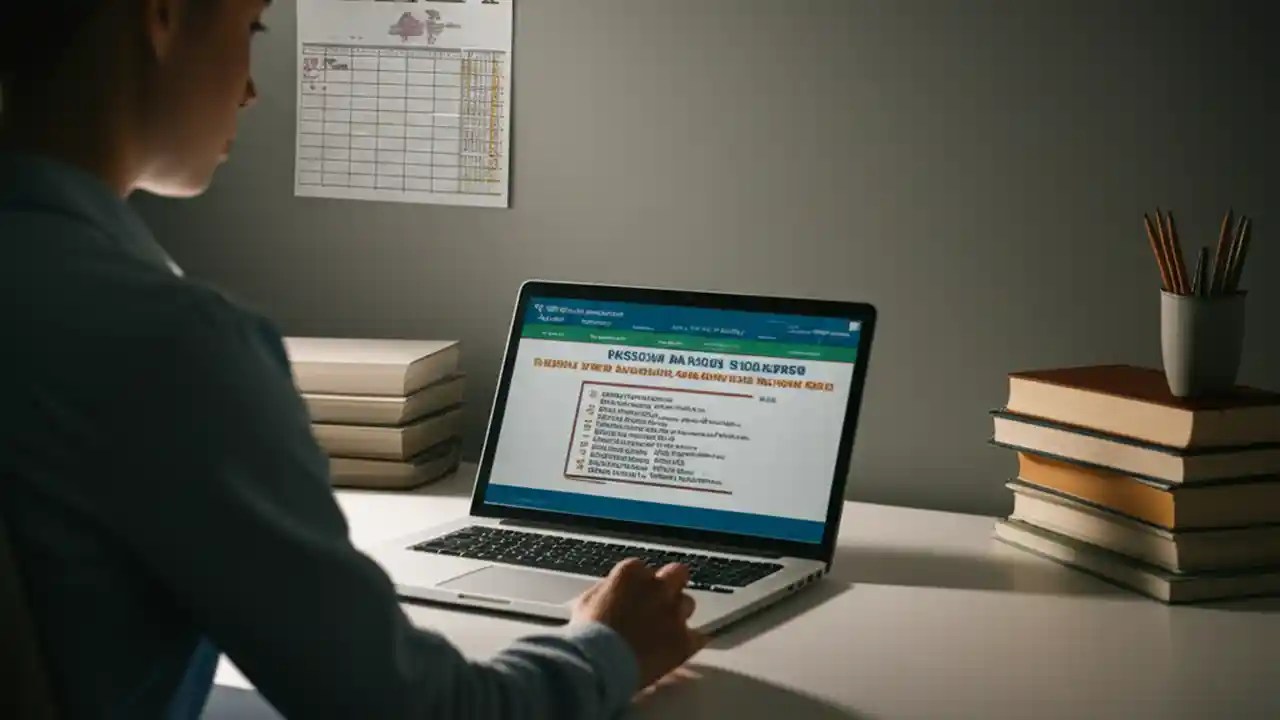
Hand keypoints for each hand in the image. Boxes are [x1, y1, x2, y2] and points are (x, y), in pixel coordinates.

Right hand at [572, 558, 707, 688]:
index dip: (639, 584)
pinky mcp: (684, 639)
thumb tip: (611, 592)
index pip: (643, 569)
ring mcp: (673, 613)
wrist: (600, 664)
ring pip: (688, 603)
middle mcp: (657, 587)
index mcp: (631, 573)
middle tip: (662, 600)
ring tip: (662, 631)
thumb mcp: (586, 602)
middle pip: (677, 574)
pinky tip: (677, 648)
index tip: (634, 595)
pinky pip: (698, 636)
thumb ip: (606, 590)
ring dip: (677, 614)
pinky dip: (689, 641)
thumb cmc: (588, 636)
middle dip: (671, 584)